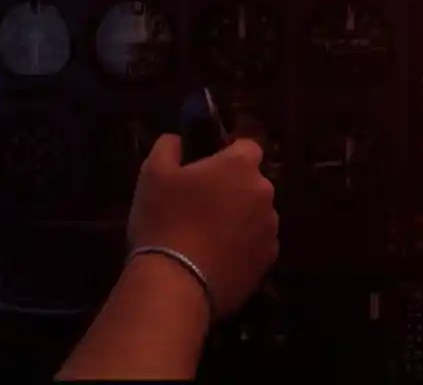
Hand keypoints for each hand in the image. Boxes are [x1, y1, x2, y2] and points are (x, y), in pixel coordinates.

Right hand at [128, 135, 277, 319]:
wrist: (176, 282)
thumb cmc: (164, 219)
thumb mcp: (153, 173)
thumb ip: (168, 146)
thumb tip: (178, 140)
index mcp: (241, 166)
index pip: (247, 147)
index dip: (228, 154)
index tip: (208, 168)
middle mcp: (264, 193)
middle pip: (252, 183)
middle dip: (233, 188)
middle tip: (202, 205)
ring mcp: (270, 228)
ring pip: (256, 214)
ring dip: (240, 218)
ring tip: (208, 236)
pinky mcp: (268, 259)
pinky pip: (257, 243)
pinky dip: (243, 246)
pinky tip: (217, 257)